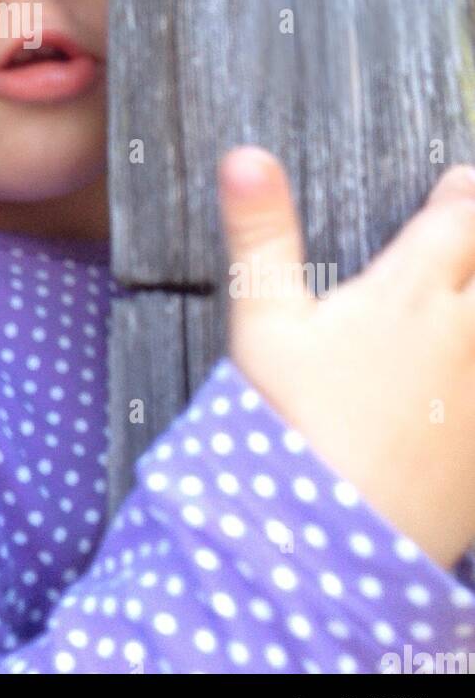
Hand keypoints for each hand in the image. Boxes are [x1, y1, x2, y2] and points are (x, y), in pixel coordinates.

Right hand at [218, 146, 474, 569]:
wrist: (327, 543)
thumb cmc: (289, 422)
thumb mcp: (263, 323)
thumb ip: (262, 234)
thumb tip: (245, 154)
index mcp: (410, 294)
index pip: (462, 216)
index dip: (463, 192)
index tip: (457, 184)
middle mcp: (467, 333)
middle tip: (462, 243)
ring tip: (461, 299)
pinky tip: (458, 379)